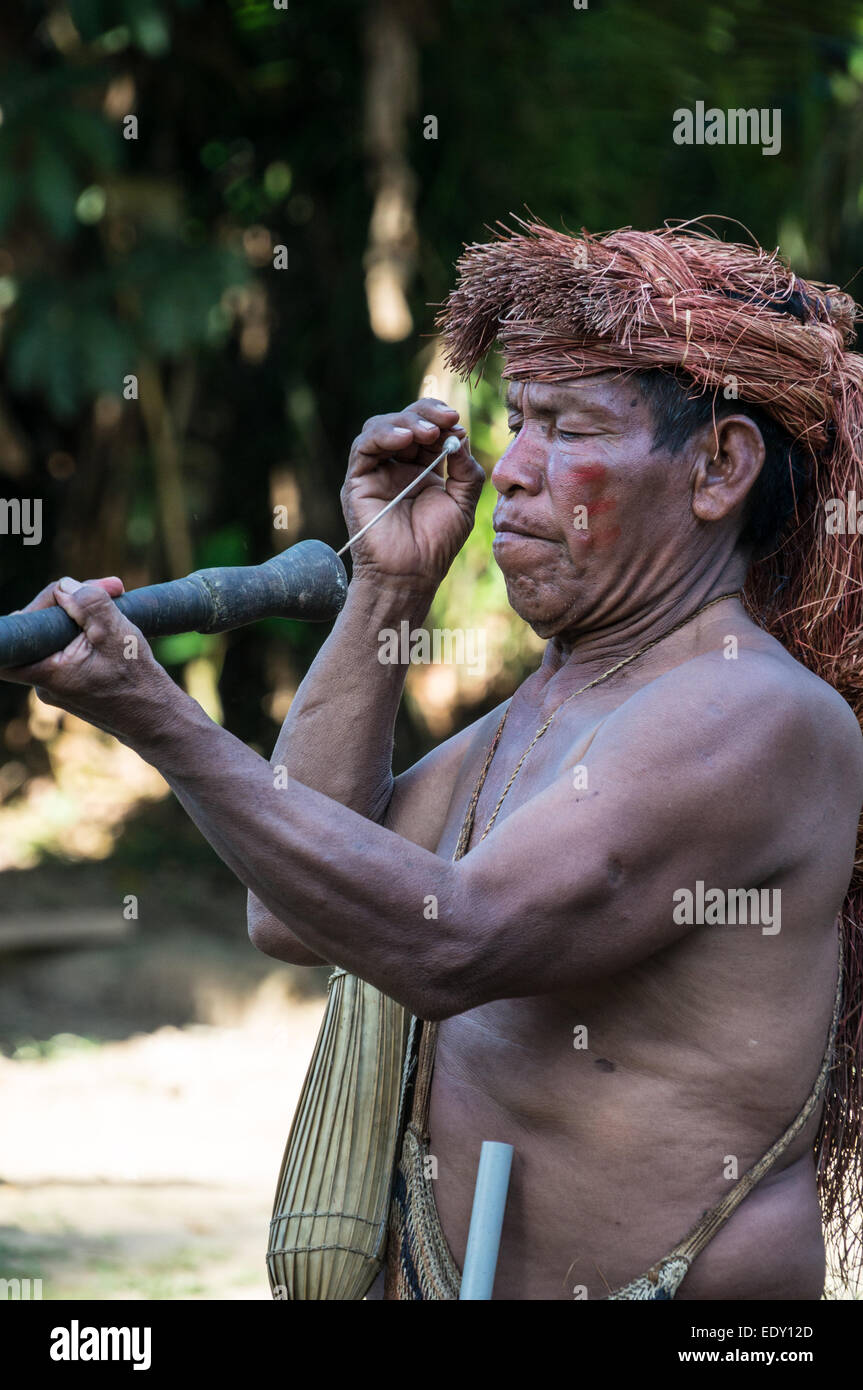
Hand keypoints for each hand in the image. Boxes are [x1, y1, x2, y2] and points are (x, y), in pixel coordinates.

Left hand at [0, 575, 179, 743]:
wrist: (156, 718)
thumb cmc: (138, 681)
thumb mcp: (117, 634)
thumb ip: (89, 605)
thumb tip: (66, 586)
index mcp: (48, 674)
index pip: (15, 638)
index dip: (34, 609)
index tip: (67, 595)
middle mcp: (45, 684)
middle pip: (42, 629)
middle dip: (71, 602)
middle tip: (109, 588)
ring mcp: (58, 686)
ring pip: (60, 638)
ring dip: (84, 616)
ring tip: (117, 604)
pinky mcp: (72, 685)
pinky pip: (71, 650)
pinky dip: (89, 634)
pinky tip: (113, 626)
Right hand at [341, 398, 484, 589]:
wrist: (409, 574)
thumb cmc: (435, 545)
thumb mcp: (462, 504)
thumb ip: (466, 470)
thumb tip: (459, 436)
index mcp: (423, 468)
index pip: (428, 429)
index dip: (442, 420)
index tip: (457, 424)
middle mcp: (397, 465)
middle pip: (405, 421)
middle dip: (426, 414)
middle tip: (446, 419)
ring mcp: (376, 471)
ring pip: (381, 427)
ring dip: (406, 422)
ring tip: (427, 433)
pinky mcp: (357, 479)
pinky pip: (364, 447)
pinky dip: (384, 435)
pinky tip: (404, 439)